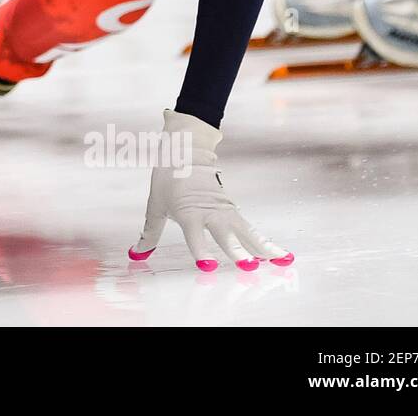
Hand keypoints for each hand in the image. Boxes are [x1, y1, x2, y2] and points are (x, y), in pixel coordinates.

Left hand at [128, 109, 293, 271]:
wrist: (186, 150)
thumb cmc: (168, 178)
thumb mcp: (155, 205)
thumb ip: (150, 233)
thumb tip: (136, 254)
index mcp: (188, 212)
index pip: (195, 235)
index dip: (201, 251)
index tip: (209, 266)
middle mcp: (209, 212)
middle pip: (226, 234)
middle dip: (237, 251)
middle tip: (249, 267)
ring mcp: (224, 210)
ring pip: (246, 231)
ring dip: (263, 248)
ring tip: (281, 263)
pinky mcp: (233, 209)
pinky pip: (251, 228)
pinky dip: (264, 241)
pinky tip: (279, 256)